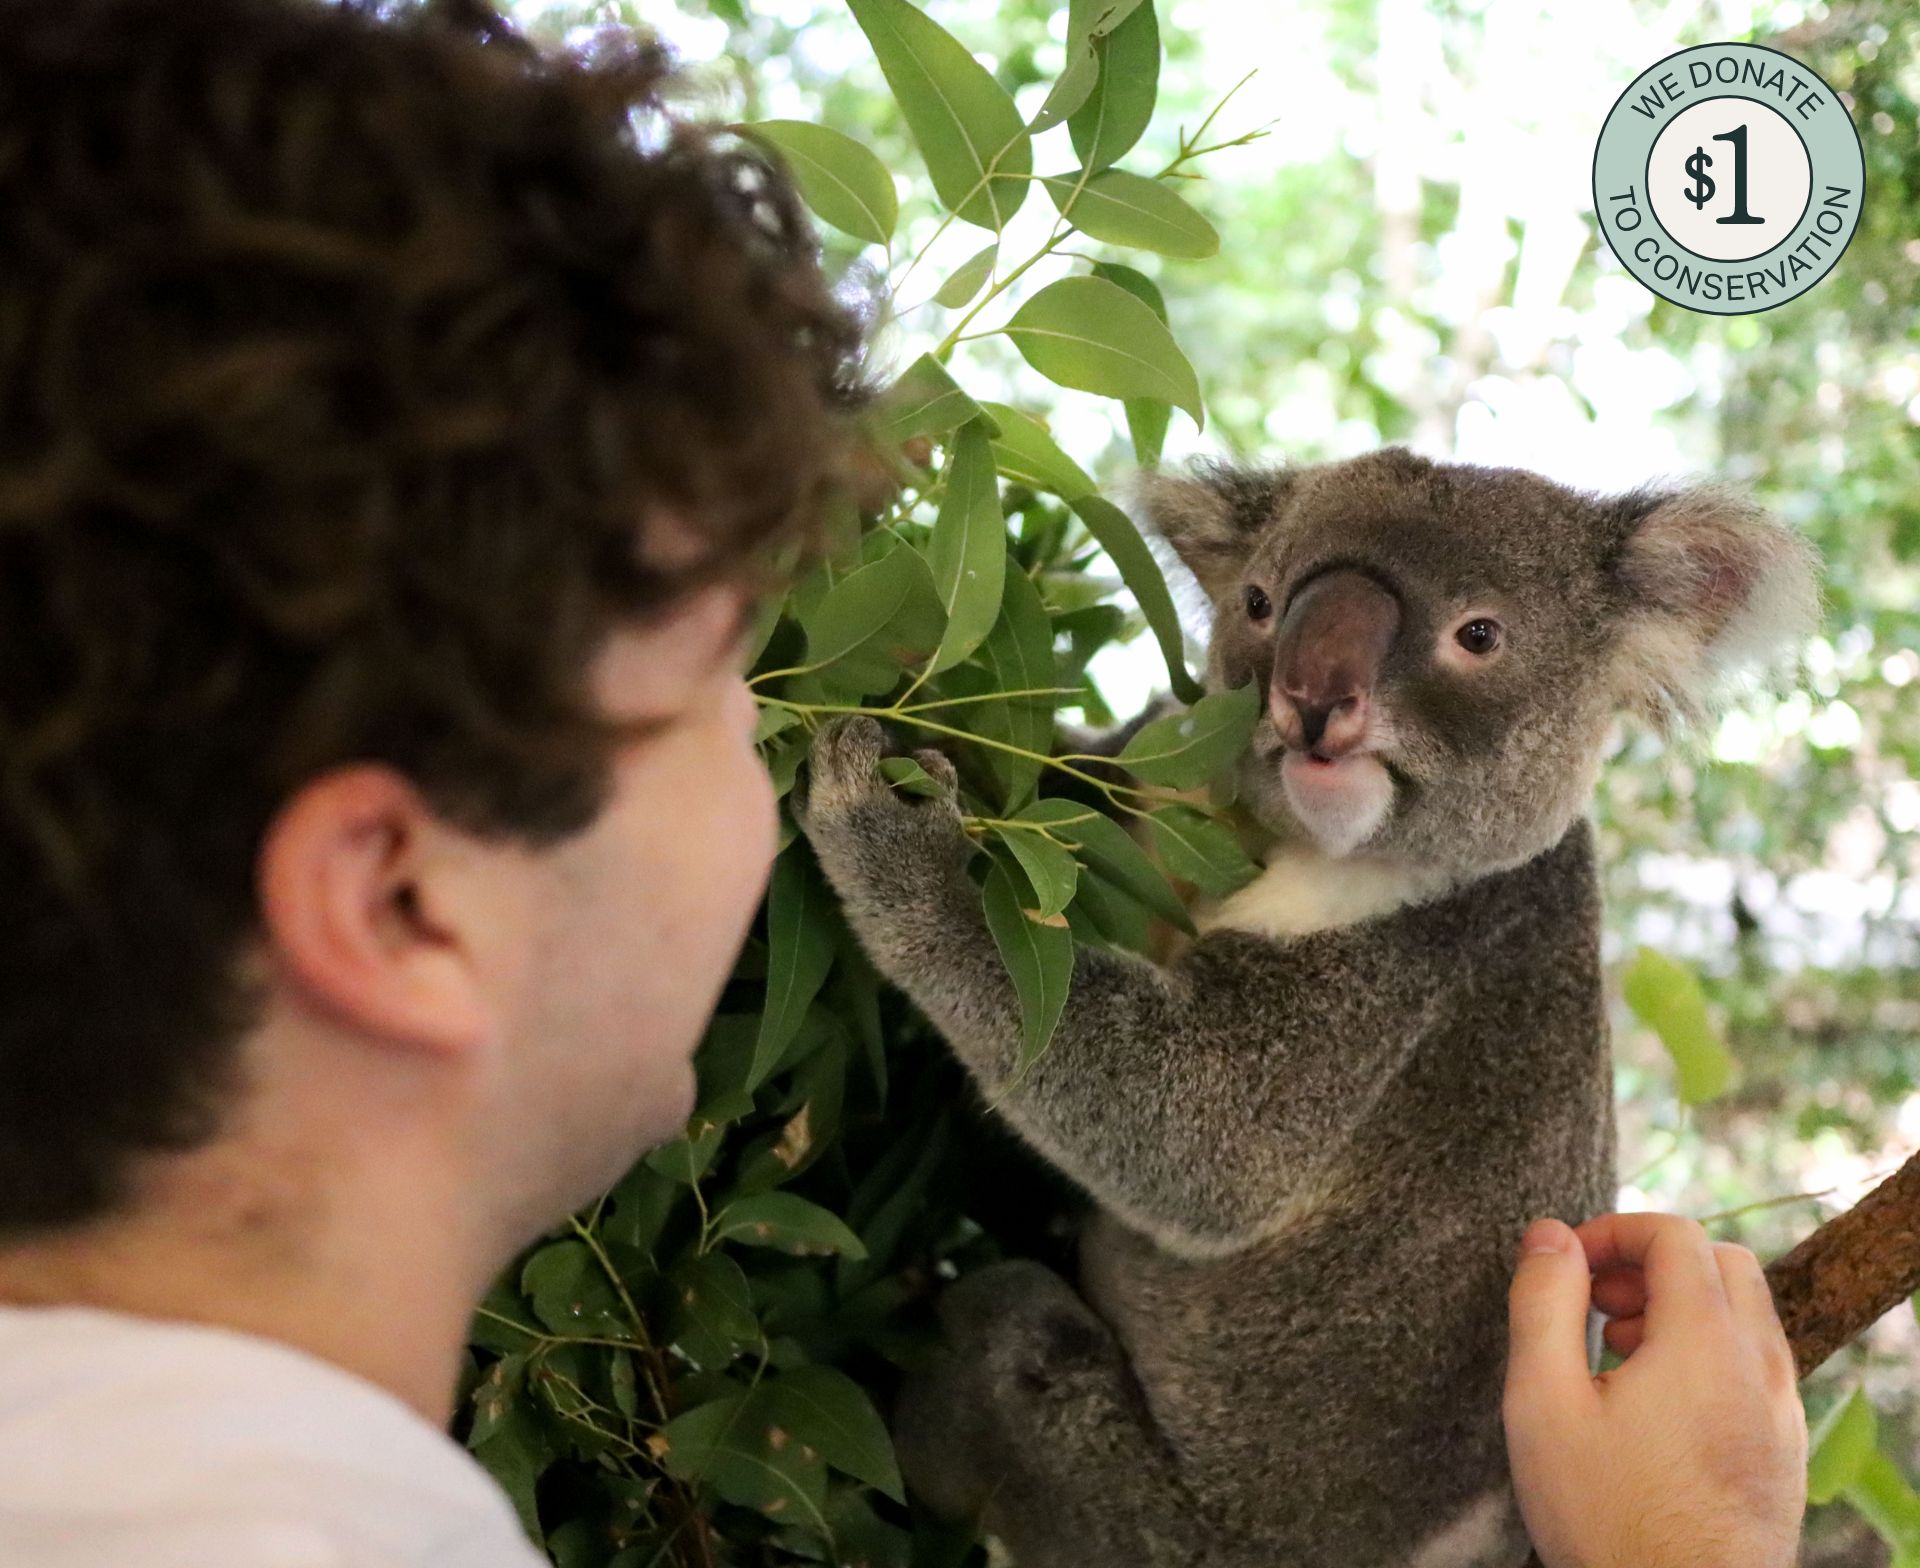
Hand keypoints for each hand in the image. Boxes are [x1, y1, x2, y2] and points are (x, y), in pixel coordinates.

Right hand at [1503, 1211, 1806, 1567]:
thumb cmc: (1608, 1516)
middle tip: (1598, 1306)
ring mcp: (1782, 1410)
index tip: (1568, 1268)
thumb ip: (1543, 1304)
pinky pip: (1758, 1366)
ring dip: (1683, 1308)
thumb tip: (1549, 1234)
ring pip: (1746, 1315)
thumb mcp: (1543, 1402)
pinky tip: (1656, 1407)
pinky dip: (1710, 1353)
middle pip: (1722, 1263)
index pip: (1675, 1234)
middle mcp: (1760, 1365)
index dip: (1613, 1230)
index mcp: (1705, 1341)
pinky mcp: (1785, 1451)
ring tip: (1619, 1358)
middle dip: (1653, 1264)